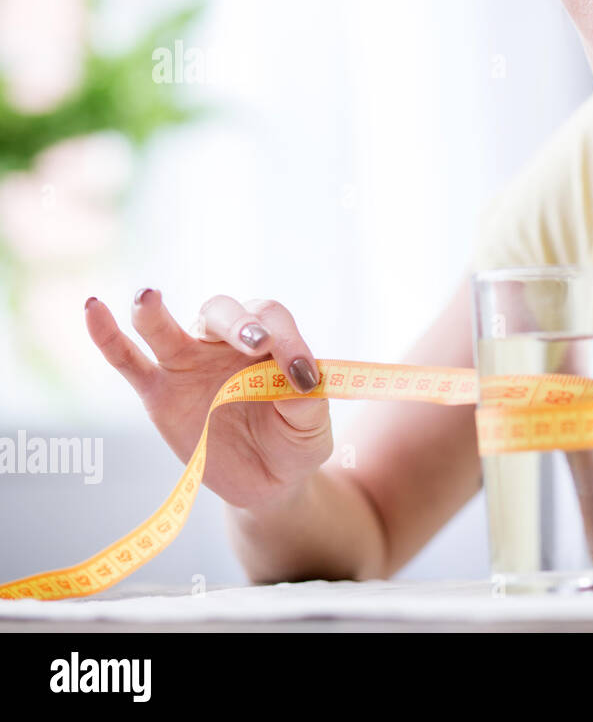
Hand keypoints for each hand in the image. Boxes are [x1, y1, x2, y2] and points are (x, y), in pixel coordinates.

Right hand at [84, 288, 331, 508]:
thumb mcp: (313, 428)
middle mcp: (226, 344)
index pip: (273, 320)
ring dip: (155, 313)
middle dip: (239, 323)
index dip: (288, 339)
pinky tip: (93, 308)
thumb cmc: (294, 442)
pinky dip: (107, 336)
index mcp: (269, 342)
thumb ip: (308, 403)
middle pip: (224, 313)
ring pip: (168, 330)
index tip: (302, 374)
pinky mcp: (159, 393)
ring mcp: (189, 365)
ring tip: (148, 297)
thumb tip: (297, 381)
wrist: (268, 481)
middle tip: (257, 342)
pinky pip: (127, 361)